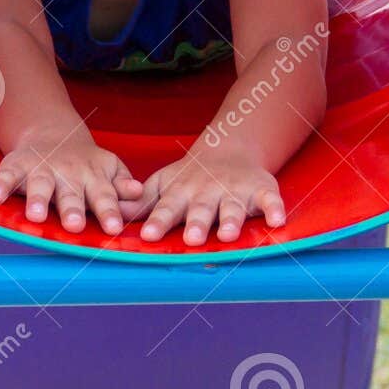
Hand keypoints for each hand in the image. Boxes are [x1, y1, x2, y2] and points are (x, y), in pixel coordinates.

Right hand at [0, 132, 143, 235]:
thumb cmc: (86, 163)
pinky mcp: (16, 165)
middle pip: (71, 194)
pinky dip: (0, 185)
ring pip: (39, 185)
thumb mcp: (109, 168)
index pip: (104, 196)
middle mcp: (67, 174)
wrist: (52, 133)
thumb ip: (122, 183)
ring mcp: (41, 169)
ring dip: (37, 199)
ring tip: (35, 216)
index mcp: (93, 177)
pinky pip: (6, 175)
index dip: (109, 212)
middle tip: (75, 226)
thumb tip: (138, 192)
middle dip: (72, 210)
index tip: (114, 228)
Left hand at [120, 150, 286, 245]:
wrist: (229, 150)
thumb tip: (110, 217)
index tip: (150, 236)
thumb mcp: (162, 185)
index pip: (168, 208)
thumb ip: (140, 204)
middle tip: (191, 239)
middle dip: (197, 223)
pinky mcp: (261, 190)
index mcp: (181, 193)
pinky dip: (274, 209)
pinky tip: (278, 221)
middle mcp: (207, 192)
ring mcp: (235, 190)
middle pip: (201, 210)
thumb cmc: (189, 178)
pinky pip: (270, 200)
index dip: (159, 221)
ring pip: (233, 207)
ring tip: (228, 235)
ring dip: (231, 220)